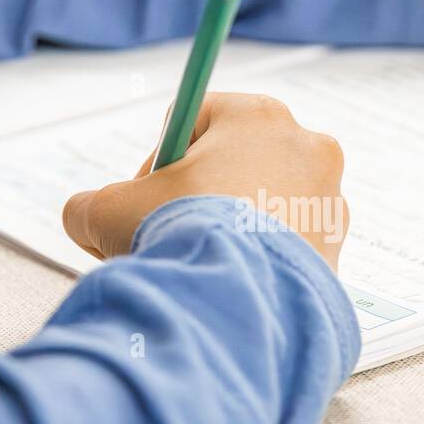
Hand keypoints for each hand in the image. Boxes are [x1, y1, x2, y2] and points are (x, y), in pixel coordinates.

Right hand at [63, 93, 348, 268]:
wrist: (240, 307)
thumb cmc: (180, 240)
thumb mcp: (107, 213)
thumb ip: (89, 205)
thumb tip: (85, 218)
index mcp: (258, 116)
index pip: (196, 119)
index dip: (161, 160)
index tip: (149, 199)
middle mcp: (306, 147)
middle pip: (237, 160)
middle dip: (202, 195)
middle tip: (174, 235)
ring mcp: (330, 199)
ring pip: (266, 204)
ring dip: (234, 228)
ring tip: (206, 265)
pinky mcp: (338, 248)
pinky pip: (288, 245)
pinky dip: (262, 261)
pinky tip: (235, 286)